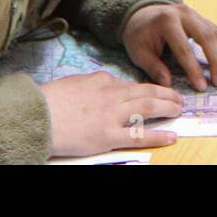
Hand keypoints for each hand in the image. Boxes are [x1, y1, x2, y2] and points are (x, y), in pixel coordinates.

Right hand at [39, 72, 181, 157]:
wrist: (36, 114)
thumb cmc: (49, 100)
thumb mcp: (74, 82)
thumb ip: (92, 83)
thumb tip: (103, 82)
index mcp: (101, 81)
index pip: (129, 84)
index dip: (145, 89)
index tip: (155, 92)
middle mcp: (111, 95)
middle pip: (146, 92)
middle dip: (165, 94)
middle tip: (178, 97)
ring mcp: (111, 115)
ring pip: (148, 107)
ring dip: (167, 107)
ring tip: (180, 110)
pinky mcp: (108, 136)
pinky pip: (139, 135)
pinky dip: (158, 135)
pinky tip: (172, 136)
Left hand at [122, 3, 216, 90]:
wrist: (141, 14)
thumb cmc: (139, 36)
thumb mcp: (139, 53)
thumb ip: (154, 68)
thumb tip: (168, 85)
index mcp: (166, 22)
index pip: (184, 49)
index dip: (194, 70)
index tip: (201, 88)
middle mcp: (183, 14)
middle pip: (207, 37)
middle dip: (216, 61)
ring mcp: (194, 13)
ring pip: (216, 33)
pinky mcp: (200, 16)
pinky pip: (216, 31)